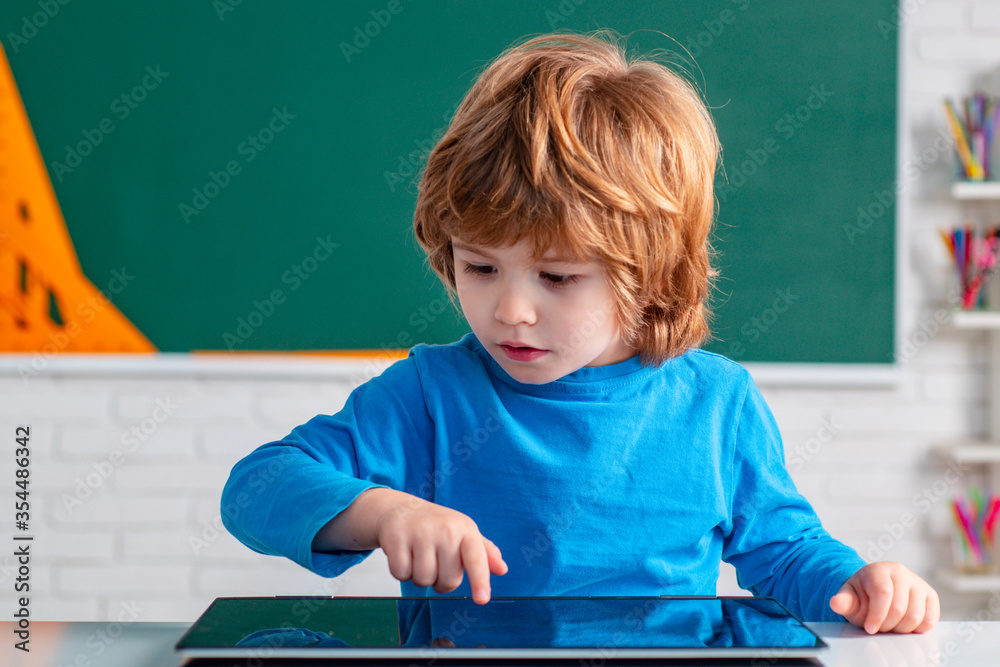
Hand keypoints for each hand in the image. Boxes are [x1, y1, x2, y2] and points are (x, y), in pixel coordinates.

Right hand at [375, 495, 507, 603]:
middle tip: (435, 560)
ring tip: (418, 556)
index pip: (476, 558)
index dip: (480, 580)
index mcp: (465, 530)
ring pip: (423, 580)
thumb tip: (502, 569)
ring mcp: (420, 532)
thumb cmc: (436, 526)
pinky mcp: (396, 538)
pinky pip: (401, 574)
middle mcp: (445, 530)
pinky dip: (401, 571)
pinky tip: (404, 554)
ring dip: (419, 576)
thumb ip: (484, 553)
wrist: (401, 509)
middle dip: (440, 580)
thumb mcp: (463, 533)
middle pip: (447, 580)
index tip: (482, 599)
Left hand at [829, 562, 939, 633]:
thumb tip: (835, 603)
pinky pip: (930, 620)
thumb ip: (843, 601)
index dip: (877, 615)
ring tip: (889, 625)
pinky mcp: (931, 596)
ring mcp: (918, 583)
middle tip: (878, 626)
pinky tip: (903, 624)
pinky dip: (916, 629)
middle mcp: (901, 573)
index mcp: (878, 570)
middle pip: (900, 608)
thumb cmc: (862, 596)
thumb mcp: (849, 598)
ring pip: (916, 616)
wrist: (876, 592)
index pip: (883, 593)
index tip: (870, 628)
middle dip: (887, 624)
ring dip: (901, 629)